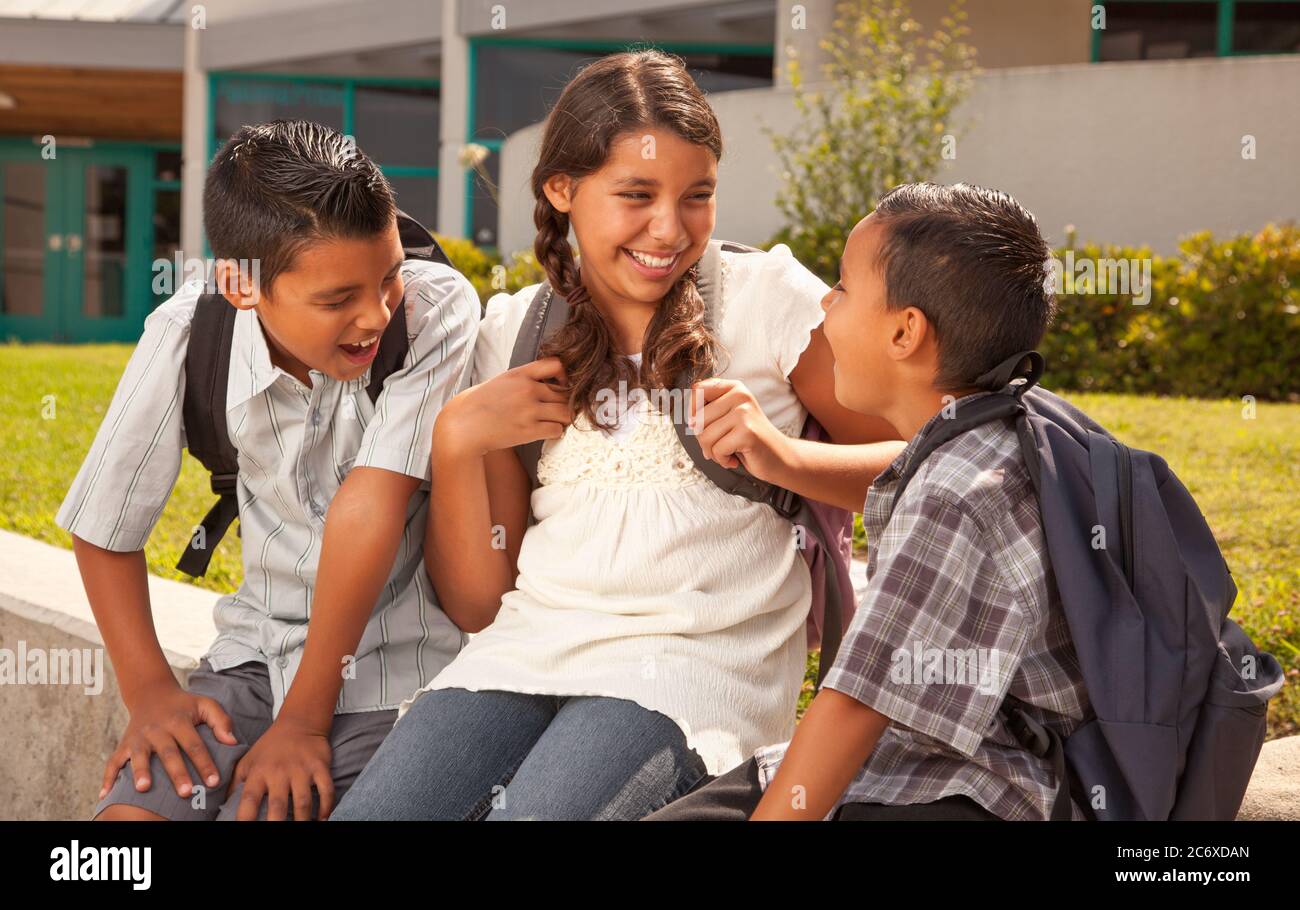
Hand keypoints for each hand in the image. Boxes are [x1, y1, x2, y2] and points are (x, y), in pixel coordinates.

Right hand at [101, 678, 237, 801]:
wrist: (151, 693)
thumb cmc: (184, 705)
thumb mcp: (206, 704)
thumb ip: (221, 721)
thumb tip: (232, 742)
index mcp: (179, 721)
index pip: (195, 745)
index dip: (205, 763)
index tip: (214, 782)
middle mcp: (158, 729)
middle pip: (169, 753)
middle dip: (177, 773)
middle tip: (186, 793)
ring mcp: (139, 738)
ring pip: (140, 756)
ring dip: (140, 772)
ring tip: (144, 789)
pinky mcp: (124, 744)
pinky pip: (113, 762)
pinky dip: (108, 778)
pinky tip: (105, 795)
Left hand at [229, 715, 333, 820]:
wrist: (299, 723)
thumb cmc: (270, 747)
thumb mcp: (248, 761)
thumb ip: (236, 783)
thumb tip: (223, 807)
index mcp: (258, 772)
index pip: (249, 799)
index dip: (245, 818)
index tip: (244, 830)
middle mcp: (279, 771)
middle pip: (278, 805)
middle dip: (276, 824)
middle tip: (277, 834)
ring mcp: (302, 769)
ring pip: (303, 802)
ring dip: (303, 820)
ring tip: (302, 829)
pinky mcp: (320, 766)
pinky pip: (326, 790)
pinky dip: (327, 807)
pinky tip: (323, 818)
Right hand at [436, 357, 572, 457]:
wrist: (464, 426)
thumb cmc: (482, 404)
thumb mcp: (502, 381)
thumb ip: (525, 378)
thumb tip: (550, 381)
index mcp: (520, 374)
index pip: (557, 365)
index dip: (565, 376)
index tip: (561, 386)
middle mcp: (527, 390)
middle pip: (566, 394)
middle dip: (565, 402)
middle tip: (558, 409)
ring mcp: (529, 410)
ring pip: (566, 413)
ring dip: (563, 418)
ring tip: (554, 420)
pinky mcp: (529, 430)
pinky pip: (557, 430)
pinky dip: (555, 431)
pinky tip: (546, 431)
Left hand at [688, 378, 790, 482]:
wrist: (779, 458)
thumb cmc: (748, 440)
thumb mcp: (728, 419)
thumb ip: (708, 411)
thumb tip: (688, 421)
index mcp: (734, 387)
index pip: (697, 390)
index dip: (693, 411)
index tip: (705, 425)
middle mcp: (740, 395)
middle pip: (697, 419)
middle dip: (703, 440)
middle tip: (721, 445)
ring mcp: (744, 412)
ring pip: (705, 436)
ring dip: (713, 452)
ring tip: (729, 451)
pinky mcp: (748, 432)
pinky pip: (717, 450)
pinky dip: (723, 460)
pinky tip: (736, 459)